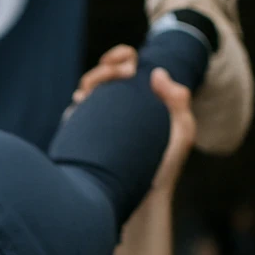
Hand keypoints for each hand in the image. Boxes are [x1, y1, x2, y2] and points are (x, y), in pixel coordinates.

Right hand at [72, 46, 194, 195]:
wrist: (144, 198)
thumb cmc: (164, 167)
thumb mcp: (182, 131)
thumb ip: (178, 100)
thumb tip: (155, 73)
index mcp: (137, 99)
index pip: (123, 66)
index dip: (121, 56)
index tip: (129, 65)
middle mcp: (115, 107)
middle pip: (101, 73)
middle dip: (107, 66)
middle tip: (123, 74)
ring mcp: (97, 122)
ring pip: (84, 90)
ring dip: (91, 82)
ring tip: (96, 91)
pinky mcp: (81, 138)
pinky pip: (73, 115)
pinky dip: (77, 107)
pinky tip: (82, 106)